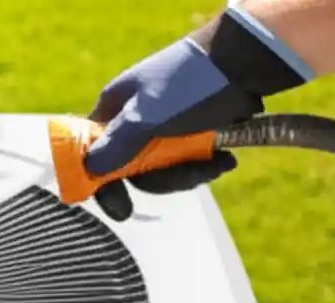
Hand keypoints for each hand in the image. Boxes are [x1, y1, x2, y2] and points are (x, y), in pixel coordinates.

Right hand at [83, 38, 249, 220]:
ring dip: (189, 173)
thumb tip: (88, 168)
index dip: (103, 181)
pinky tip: (226, 158)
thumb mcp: (146, 117)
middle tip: (186, 178)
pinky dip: (205, 165)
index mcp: (116, 108)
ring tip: (218, 162)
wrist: (246, 61)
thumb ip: (116, 144)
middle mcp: (135, 117)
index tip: (121, 209)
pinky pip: (187, 161)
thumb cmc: (189, 86)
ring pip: (163, 168)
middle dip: (161, 180)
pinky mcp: (192, 130)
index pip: (95, 152)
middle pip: (132, 168)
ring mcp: (165, 125)